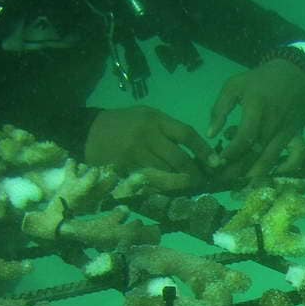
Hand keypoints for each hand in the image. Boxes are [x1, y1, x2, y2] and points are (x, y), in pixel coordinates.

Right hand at [84, 105, 212, 187]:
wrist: (88, 132)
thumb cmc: (124, 123)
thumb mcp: (147, 116)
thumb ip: (168, 130)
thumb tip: (196, 150)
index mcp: (155, 119)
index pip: (187, 135)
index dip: (204, 150)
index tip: (216, 162)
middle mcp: (147, 135)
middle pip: (179, 158)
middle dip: (194, 172)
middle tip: (203, 180)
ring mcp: (136, 153)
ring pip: (166, 173)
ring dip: (180, 182)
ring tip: (189, 186)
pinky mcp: (126, 168)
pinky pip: (150, 181)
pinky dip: (162, 186)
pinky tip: (169, 189)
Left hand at [207, 59, 304, 180]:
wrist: (294, 73)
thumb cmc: (259, 80)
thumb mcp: (234, 85)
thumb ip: (219, 109)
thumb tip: (210, 135)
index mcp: (257, 107)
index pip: (244, 137)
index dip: (231, 153)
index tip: (218, 163)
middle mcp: (273, 122)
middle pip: (255, 153)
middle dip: (238, 170)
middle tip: (223, 181)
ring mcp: (287, 130)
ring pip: (271, 158)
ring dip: (255, 174)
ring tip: (240, 186)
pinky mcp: (297, 135)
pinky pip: (297, 157)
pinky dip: (288, 169)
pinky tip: (274, 177)